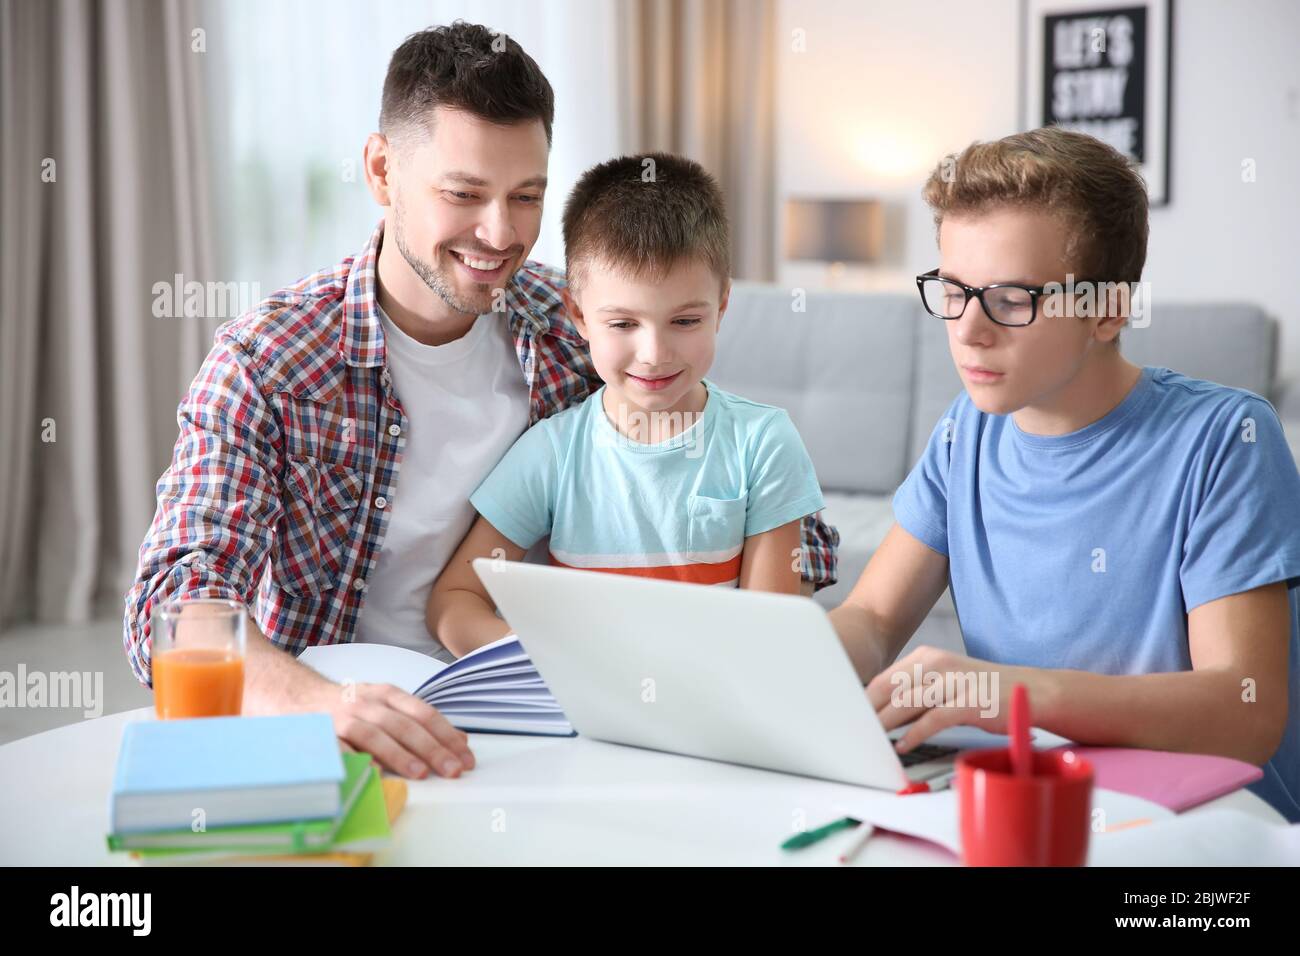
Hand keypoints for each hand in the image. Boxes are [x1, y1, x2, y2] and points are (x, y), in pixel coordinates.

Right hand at [307, 680, 475, 779]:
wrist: (293, 693)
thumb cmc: (345, 704)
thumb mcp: (383, 703)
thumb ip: (417, 719)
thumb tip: (458, 739)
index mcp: (387, 694)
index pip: (424, 713)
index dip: (446, 735)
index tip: (465, 756)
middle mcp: (367, 703)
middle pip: (405, 725)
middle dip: (432, 748)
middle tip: (452, 770)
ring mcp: (343, 717)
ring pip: (376, 735)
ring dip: (400, 754)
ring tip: (420, 773)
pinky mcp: (321, 733)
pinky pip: (341, 748)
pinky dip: (358, 759)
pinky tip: (374, 772)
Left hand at [865, 645, 1045, 753]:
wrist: (1029, 691)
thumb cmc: (982, 690)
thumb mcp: (944, 681)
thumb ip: (916, 692)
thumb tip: (881, 712)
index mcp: (926, 657)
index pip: (884, 678)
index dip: (864, 699)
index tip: (850, 717)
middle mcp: (936, 664)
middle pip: (889, 689)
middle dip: (869, 713)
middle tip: (853, 732)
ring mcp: (952, 682)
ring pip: (906, 704)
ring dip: (885, 725)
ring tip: (871, 741)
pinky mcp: (967, 701)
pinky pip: (931, 720)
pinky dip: (913, 734)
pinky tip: (902, 746)